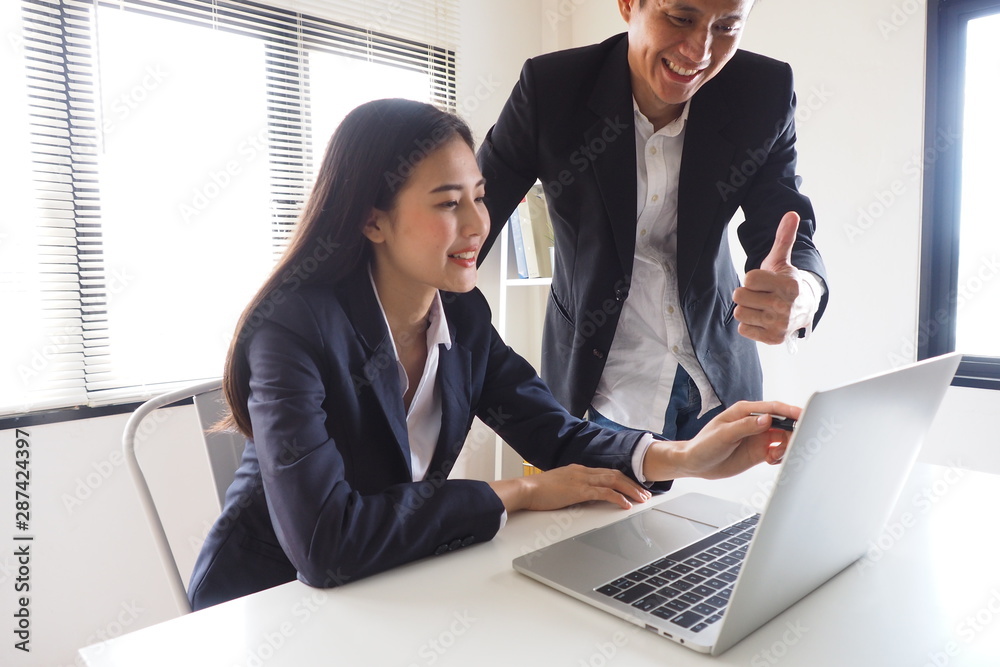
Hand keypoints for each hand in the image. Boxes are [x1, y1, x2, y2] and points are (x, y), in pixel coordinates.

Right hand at [488, 464, 651, 512]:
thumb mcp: (558, 486)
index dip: (622, 479)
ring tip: (642, 498)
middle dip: (632, 484)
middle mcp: (583, 471)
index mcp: (578, 470)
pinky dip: (618, 498)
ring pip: (614, 481)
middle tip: (644, 493)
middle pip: (614, 474)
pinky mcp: (580, 490)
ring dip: (631, 490)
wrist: (526, 489)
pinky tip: (626, 504)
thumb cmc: (538, 490)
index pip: (606, 472)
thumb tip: (580, 496)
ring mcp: (582, 479)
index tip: (632, 486)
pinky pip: (604, 493)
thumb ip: (571, 487)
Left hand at [642, 401, 800, 481]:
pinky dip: (781, 456)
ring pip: (784, 437)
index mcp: (745, 411)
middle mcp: (754, 422)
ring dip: (787, 446)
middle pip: (783, 422)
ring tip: (776, 456)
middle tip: (794, 444)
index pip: (773, 408)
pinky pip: (779, 451)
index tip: (803, 416)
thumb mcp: (723, 435)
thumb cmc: (703, 445)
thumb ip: (745, 426)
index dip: (790, 412)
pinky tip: (772, 460)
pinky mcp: (760, 451)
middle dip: (792, 432)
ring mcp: (758, 437)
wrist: (696, 464)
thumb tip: (766, 419)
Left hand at [733, 211, 801, 344]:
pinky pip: (743, 329)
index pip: (748, 279)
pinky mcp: (773, 338)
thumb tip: (791, 214)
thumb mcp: (782, 260)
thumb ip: (784, 238)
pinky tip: (762, 319)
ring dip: (746, 309)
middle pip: (739, 297)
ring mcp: (780, 324)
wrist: (803, 309)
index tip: (763, 281)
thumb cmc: (785, 282)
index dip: (752, 278)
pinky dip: (749, 324)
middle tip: (760, 294)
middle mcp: (785, 306)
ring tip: (761, 306)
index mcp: (789, 285)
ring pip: (739, 313)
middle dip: (746, 294)